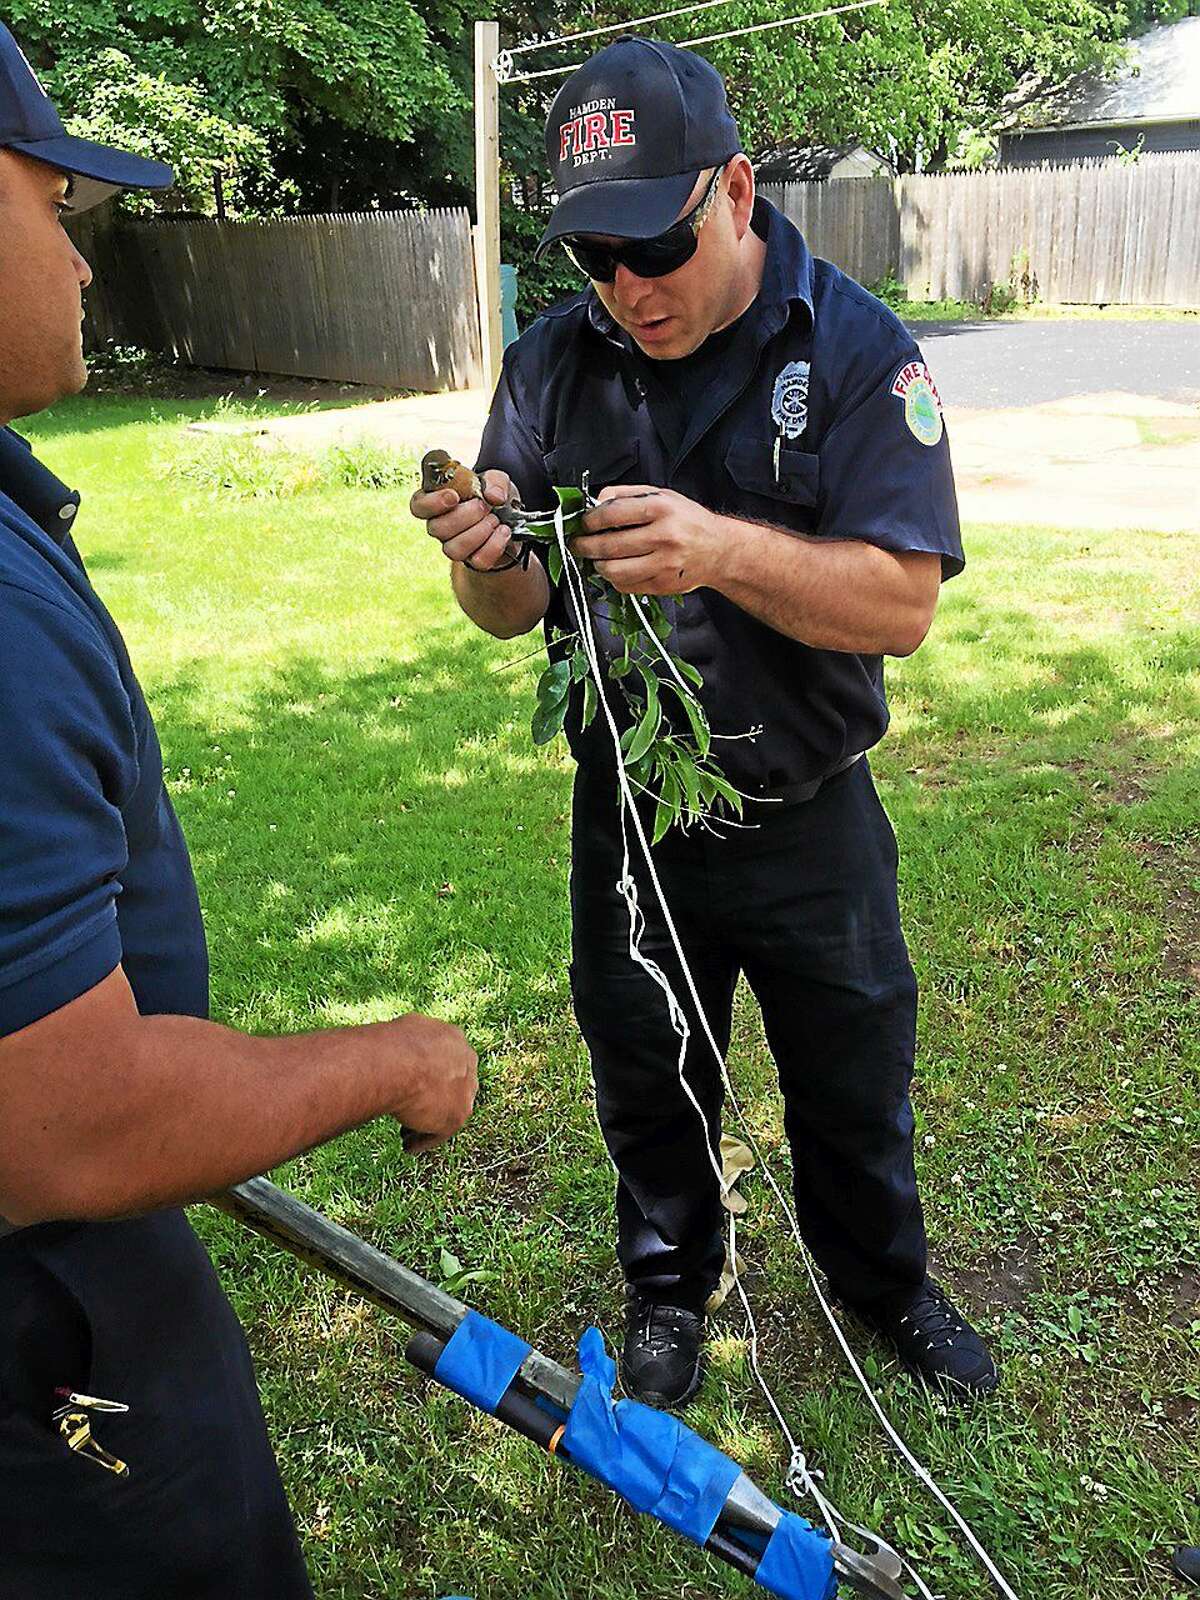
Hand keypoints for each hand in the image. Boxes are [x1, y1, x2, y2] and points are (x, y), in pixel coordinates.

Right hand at [382, 1014, 478, 1152]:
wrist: (400, 1062)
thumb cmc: (390, 1044)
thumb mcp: (399, 1033)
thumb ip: (405, 1041)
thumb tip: (391, 1044)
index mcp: (454, 1039)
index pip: (445, 1060)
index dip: (426, 1074)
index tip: (410, 1084)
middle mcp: (466, 1064)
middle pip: (450, 1087)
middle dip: (432, 1099)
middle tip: (411, 1110)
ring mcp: (465, 1092)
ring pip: (445, 1111)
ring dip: (426, 1123)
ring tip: (404, 1135)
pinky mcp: (457, 1116)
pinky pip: (440, 1133)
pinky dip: (423, 1140)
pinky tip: (408, 1147)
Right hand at [410, 458, 521, 572]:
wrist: (513, 521)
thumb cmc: (492, 498)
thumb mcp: (496, 480)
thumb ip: (494, 481)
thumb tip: (494, 496)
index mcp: (437, 502)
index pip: (418, 506)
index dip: (432, 503)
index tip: (453, 496)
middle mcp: (440, 527)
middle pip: (437, 529)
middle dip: (466, 516)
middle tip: (485, 506)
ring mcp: (454, 546)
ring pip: (454, 549)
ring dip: (479, 532)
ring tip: (495, 519)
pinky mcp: (473, 561)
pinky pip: (478, 561)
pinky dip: (494, 545)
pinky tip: (503, 531)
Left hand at [572, 485, 722, 594]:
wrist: (719, 550)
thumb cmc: (687, 520)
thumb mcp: (661, 495)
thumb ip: (627, 495)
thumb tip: (595, 502)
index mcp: (660, 508)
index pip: (611, 514)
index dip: (589, 521)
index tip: (583, 524)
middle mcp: (664, 536)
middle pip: (609, 545)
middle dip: (585, 546)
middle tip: (578, 545)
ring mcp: (664, 564)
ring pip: (614, 570)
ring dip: (598, 566)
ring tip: (597, 559)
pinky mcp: (663, 585)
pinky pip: (627, 585)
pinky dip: (615, 579)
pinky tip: (618, 569)